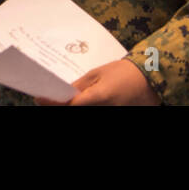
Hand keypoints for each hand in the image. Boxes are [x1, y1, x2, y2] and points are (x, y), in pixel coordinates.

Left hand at [38, 59, 159, 105]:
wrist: (149, 79)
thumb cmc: (123, 72)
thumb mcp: (99, 74)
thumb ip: (80, 86)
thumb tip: (62, 93)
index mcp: (99, 98)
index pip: (68, 106)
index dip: (51, 102)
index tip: (39, 96)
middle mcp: (103, 112)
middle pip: (74, 113)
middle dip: (60, 107)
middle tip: (46, 100)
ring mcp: (109, 116)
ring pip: (82, 114)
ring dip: (71, 108)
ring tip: (62, 101)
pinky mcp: (112, 116)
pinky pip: (94, 114)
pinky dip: (83, 108)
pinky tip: (77, 103)